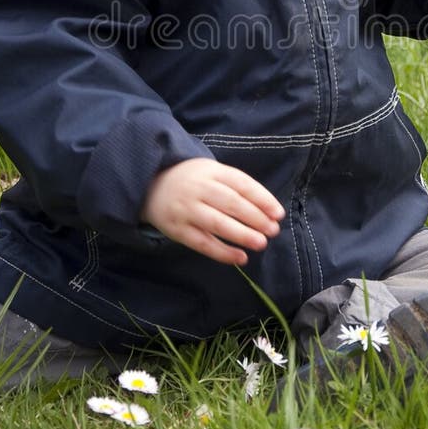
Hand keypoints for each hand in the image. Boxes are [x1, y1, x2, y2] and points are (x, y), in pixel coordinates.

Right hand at [141, 159, 284, 265]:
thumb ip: (235, 186)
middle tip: (273, 230)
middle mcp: (198, 188)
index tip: (278, 213)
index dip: (262, 199)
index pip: (241, 183)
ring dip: (242, 235)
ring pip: (217, 224)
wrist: (149, 186)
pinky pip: (203, 243)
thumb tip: (267, 210)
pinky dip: (223, 252)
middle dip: (256, 218)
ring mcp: (186, 209)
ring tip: (261, 243)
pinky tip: (241, 258)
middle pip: (231, 203)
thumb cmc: (192, 180)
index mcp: (211, 171)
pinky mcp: (177, 230)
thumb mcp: (211, 172)